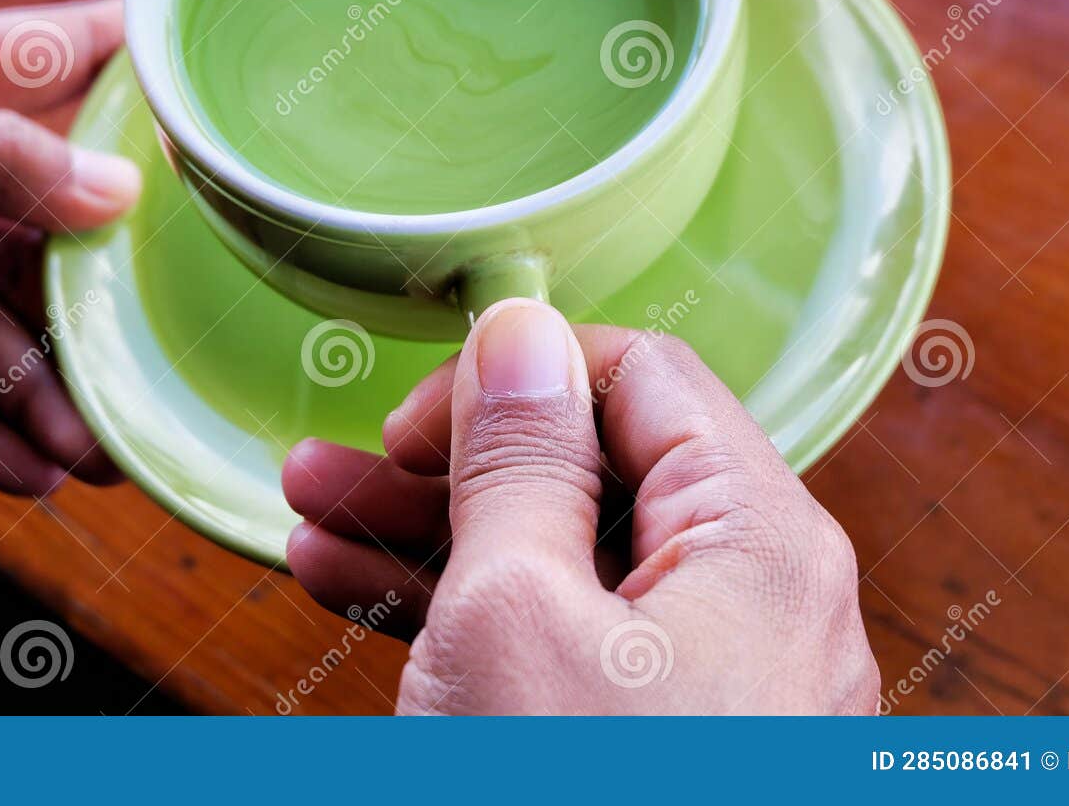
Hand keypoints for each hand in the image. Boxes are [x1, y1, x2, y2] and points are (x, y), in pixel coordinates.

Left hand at [0, 0, 139, 494]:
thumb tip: (118, 187)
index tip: (211, 73)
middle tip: (157, 342)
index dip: (128, 56)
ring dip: (42, 387)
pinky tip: (24, 470)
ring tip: (84, 450)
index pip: (47, 58)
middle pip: (44, 226)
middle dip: (93, 296)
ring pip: (0, 320)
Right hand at [283, 298, 878, 713]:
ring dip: (434, 536)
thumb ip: (520, 459)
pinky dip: (470, 615)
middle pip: (595, 473)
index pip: (645, 380)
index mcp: (758, 540)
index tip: (418, 414)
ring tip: (310, 525)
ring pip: (565, 560)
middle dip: (448, 463)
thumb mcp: (515, 615)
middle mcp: (756, 599)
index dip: (521, 376)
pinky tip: (358, 595)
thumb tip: (522, 332)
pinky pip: (570, 641)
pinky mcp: (664, 737)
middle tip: (331, 466)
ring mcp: (714, 678)